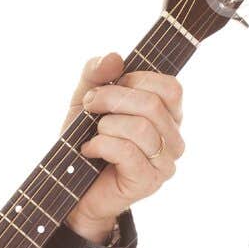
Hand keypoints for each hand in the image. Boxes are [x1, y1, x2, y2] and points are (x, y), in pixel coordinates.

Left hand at [62, 53, 184, 243]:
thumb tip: (114, 57)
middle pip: (152, 104)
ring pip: (141, 128)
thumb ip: (96, 73)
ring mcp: (164, 164)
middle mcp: (174, 139)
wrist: (74, 190)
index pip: (170, 87)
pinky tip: (90, 150)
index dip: (134, 80)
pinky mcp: (148, 182)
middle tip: (89, 107)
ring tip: (92, 134)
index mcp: (169, 116)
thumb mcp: (86, 101)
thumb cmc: (86, 142)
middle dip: (111, 98)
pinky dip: (100, 145)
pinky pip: (127, 152)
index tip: (103, 89)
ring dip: (106, 125)